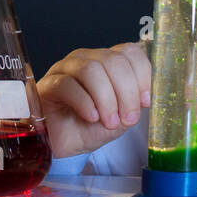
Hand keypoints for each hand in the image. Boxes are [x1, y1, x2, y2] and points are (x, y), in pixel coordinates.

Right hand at [37, 43, 150, 157]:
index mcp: (108, 61)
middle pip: (113, 61)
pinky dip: (85, 103)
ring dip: (106, 99)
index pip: (130, 52)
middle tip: (127, 118)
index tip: (145, 102)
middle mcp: (88, 59)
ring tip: (109, 122)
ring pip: (91, 70)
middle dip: (126, 93)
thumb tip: (147, 95)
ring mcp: (66, 68)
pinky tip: (91, 117)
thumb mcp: (122, 115)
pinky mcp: (49, 83)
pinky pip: (68, 85)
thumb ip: (135, 101)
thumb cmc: (93, 127)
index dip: (142, 75)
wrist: (68, 144)